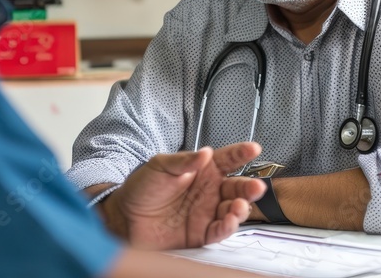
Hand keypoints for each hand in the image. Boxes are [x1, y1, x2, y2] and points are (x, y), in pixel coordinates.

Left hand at [101, 142, 265, 249]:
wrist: (124, 217)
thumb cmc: (142, 188)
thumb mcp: (160, 166)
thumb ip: (183, 161)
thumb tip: (205, 153)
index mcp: (203, 170)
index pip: (228, 160)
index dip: (241, 153)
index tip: (253, 149)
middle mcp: (210, 191)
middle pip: (237, 187)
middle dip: (250, 187)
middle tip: (256, 187)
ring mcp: (207, 212)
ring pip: (233, 210)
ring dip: (241, 208)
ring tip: (239, 206)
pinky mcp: (201, 233)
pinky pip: (219, 231)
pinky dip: (227, 227)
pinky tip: (229, 221)